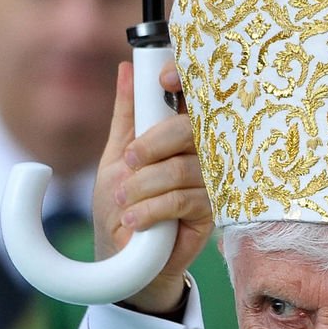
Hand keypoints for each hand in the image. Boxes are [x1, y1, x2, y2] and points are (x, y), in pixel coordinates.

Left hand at [94, 60, 213, 316]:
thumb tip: (126, 68)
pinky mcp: (212, 212)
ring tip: (124, 202)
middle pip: (189, 129)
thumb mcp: (115, 158)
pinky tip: (135, 220)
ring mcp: (210, 181)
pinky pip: (183, 199)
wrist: (125, 260)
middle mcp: (200, 151)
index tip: (163, 80)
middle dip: (152, 144)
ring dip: (143, 186)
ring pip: (182, 168)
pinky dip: (151, 210)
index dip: (182, 80)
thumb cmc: (122, 205)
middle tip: (128, 163)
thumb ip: (126, 115)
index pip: (192, 96)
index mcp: (178, 132)